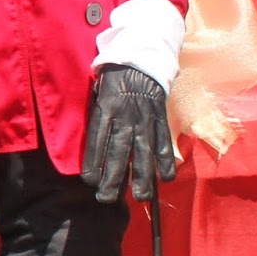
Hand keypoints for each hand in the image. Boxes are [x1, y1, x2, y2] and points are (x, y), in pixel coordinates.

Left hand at [81, 65, 175, 202]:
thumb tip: (89, 146)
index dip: (93, 162)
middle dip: (114, 177)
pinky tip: (167, 178)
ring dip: (143, 175)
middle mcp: (125, 115)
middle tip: (107, 199)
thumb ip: (95, 117)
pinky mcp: (161, 117)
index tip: (89, 182)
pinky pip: (164, 140)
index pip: (97, 139)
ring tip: (141, 197)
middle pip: (119, 151)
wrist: (141, 56)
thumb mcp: (96, 92)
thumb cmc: (112, 78)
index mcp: (105, 107)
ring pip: (144, 150)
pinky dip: (167, 160)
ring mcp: (145, 117)